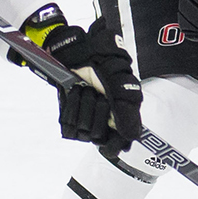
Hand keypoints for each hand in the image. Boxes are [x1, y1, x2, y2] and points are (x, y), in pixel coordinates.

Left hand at [43, 20, 142, 154]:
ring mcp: (85, 123)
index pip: (117, 146)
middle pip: (97, 137)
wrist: (83, 52)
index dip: (113, 146)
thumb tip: (131, 136)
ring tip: (87, 89)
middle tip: (99, 94)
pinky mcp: (68, 119)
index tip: (108, 144)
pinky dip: (71, 107)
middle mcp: (103, 125)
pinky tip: (76, 94)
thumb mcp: (123, 86)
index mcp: (121, 120)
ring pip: (82, 131)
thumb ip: (128, 113)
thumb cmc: (106, 66)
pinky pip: (67, 126)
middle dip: (97, 112)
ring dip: (84, 105)